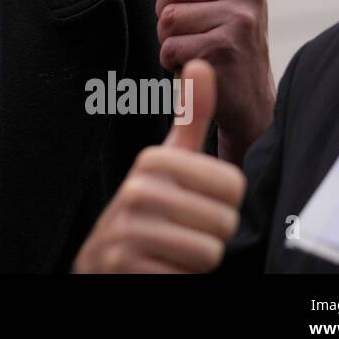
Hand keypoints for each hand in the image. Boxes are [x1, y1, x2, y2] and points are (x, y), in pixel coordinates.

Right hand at [74, 60, 244, 272]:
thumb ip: (190, 116)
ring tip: (173, 249)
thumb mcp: (169, 162)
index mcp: (153, 160)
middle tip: (184, 230)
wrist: (106, 266)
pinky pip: (187, 274)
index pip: (232, 185)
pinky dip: (180, 276)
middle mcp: (136, 190)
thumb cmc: (149, 212)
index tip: (194, 202)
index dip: (223, 202)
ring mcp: (127, 230)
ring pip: (209, 250)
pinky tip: (161, 268)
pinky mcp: (125, 265)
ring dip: (197, 259)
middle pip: (224, 219)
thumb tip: (201, 62)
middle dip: (211, 234)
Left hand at [144, 0, 274, 163]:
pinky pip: (170, 46)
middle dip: (168, 8)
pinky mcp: (224, 49)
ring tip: (196, 46)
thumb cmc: (223, 42)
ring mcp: (239, 20)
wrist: (247, 97)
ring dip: (170, 38)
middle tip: (192, 28)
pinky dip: (173, 61)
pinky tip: (196, 64)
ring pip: (168, 16)